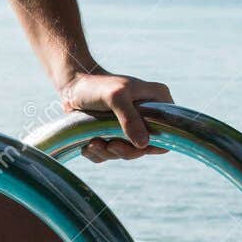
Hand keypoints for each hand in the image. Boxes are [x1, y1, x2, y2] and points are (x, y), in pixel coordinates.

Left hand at [59, 71, 173, 162]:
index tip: (139, 147)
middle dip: (126, 150)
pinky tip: (88, 145)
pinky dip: (98, 154)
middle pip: (145, 147)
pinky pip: (108, 154)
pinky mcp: (111, 136)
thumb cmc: (96, 87)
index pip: (169, 130)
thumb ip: (130, 119)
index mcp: (157, 102)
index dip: (158, 143)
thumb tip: (143, 145)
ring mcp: (128, 128)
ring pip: (125, 152)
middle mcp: (146, 116)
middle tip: (111, 145)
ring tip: (93, 143)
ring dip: (108, 153)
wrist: (72, 87)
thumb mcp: (116, 97)